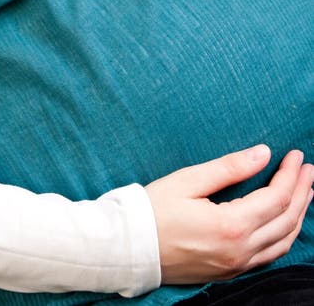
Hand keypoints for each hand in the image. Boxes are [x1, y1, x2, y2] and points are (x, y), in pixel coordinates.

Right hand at [146, 145, 313, 284]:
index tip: (295, 154)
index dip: (290, 175)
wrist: (129, 248)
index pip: (276, 198)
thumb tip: (263, 153)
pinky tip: (285, 222)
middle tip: (307, 169)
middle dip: (301, 191)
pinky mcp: (229, 272)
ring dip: (298, 215)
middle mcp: (239, 250)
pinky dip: (284, 236)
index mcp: (231, 225)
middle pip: (286, 220)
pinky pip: (269, 255)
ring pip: (283, 242)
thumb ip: (229, 168)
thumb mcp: (188, 180)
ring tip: (305, 192)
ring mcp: (236, 265)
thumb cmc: (153, 210)